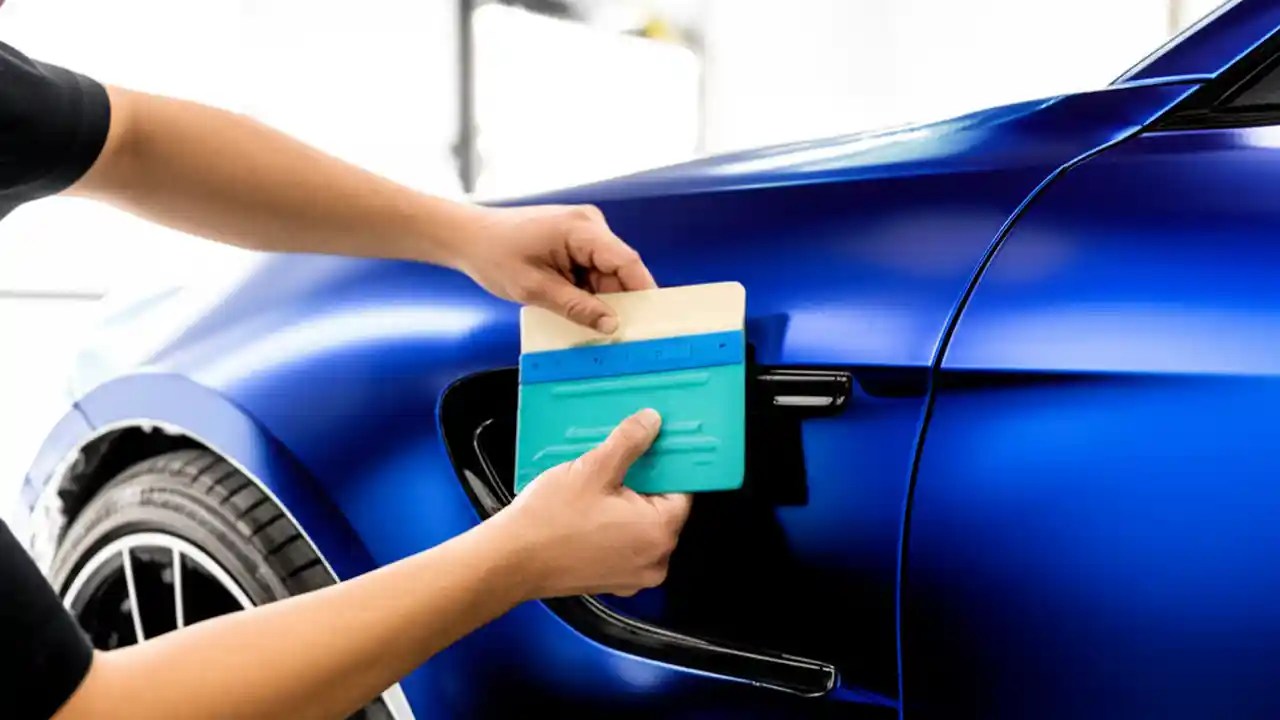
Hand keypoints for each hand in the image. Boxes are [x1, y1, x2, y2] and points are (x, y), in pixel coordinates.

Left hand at [452, 204, 656, 332]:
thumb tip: (610, 325)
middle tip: (617, 335)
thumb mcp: (534, 289)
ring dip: (599, 298)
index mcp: (581, 228)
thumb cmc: (494, 255)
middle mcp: (588, 224)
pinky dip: (587, 290)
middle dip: (617, 301)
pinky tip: (577, 309)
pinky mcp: (574, 240)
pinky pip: (592, 268)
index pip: (626, 261)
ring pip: (606, 272)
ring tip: (588, 324)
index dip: (642, 291)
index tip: (651, 320)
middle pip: (618, 269)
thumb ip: (576, 307)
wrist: (468, 236)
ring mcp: (582, 230)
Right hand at [490, 408, 691, 598]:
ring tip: (596, 488)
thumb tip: (651, 423)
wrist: (511, 561)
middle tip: (613, 467)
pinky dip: (613, 527)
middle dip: (642, 485)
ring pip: (641, 527)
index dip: (666, 466)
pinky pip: (624, 545)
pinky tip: (588, 511)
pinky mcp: (613, 582)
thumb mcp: (593, 469)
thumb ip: (629, 442)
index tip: (651, 450)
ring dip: (625, 505)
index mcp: (659, 532)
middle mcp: (655, 560)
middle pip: (662, 509)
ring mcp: (634, 576)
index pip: (683, 489)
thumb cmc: (548, 522)